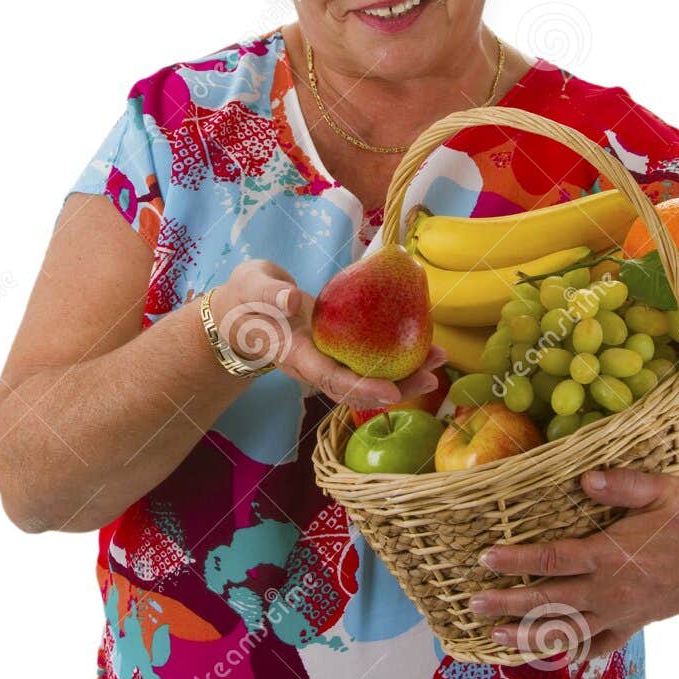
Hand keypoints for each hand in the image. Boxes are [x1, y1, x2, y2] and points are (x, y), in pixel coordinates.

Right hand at [212, 259, 445, 407]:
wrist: (240, 310)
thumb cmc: (246, 297)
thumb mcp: (252, 287)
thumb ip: (269, 293)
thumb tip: (293, 299)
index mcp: (294, 356)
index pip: (330, 380)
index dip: (362, 388)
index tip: (392, 391)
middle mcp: (314, 366)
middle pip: (357, 389)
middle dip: (396, 389)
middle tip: (431, 376)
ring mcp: (326, 361)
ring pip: (367, 378)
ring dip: (404, 376)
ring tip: (438, 360)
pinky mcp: (336, 351)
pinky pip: (368, 360)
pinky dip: (395, 357)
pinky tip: (421, 343)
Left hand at [467, 468, 678, 659]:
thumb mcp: (662, 488)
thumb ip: (622, 484)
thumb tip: (584, 477)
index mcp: (611, 555)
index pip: (553, 560)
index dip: (517, 561)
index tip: (486, 559)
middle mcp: (611, 590)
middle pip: (550, 601)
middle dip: (509, 604)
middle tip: (474, 603)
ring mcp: (623, 611)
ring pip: (569, 630)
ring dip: (530, 636)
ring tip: (497, 637)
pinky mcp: (637, 622)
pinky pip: (602, 644)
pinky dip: (577, 652)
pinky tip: (556, 655)